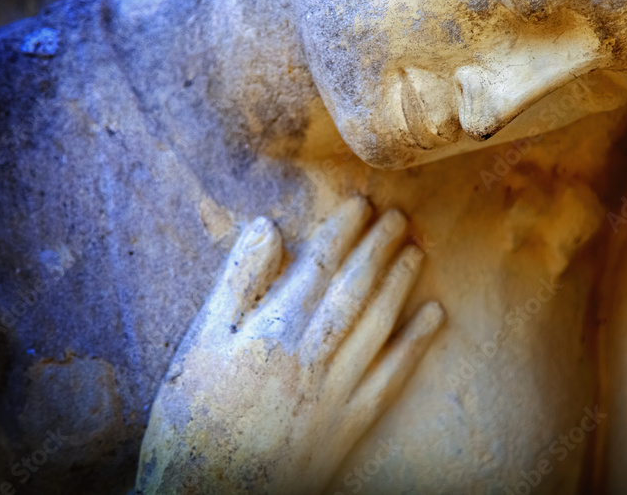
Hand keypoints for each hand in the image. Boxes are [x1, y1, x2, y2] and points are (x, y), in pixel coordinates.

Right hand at [136, 197, 444, 493]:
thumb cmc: (191, 419)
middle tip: (400, 215)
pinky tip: (434, 315)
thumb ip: (237, 282)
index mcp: (274, 328)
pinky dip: (416, 342)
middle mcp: (314, 353)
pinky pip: (393, 375)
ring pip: (379, 322)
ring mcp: (337, 390)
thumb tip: (266, 227)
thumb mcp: (200, 343)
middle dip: (380, 246)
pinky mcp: (351, 424)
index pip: (319, 264)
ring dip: (401, 282)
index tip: (361, 202)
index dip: (343, 230)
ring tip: (416, 250)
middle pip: (356, 287)